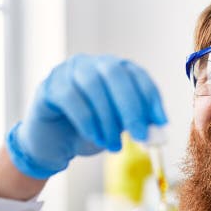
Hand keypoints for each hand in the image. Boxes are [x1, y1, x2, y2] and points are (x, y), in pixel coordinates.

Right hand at [6, 54, 166, 178]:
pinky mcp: (48, 87)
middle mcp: (89, 64)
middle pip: (115, 74)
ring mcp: (66, 72)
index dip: (151, 97)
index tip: (161, 122)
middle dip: (131, 107)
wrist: (51, 147)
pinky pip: (71, 99)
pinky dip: (88, 121)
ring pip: (93, 86)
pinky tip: (95, 138)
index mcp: (111, 69)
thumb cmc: (87, 133)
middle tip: (140, 136)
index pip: (136, 74)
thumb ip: (135, 123)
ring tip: (115, 146)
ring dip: (109, 120)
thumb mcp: (117, 128)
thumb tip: (157, 128)